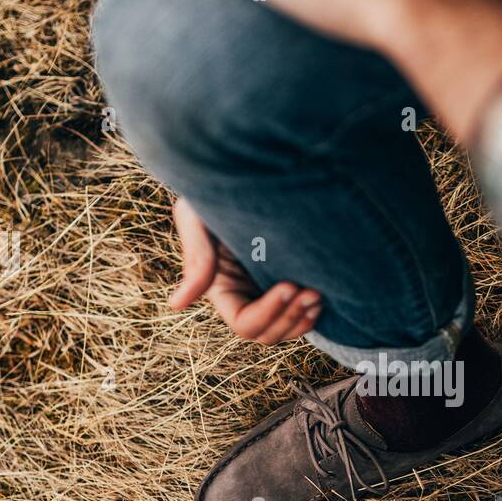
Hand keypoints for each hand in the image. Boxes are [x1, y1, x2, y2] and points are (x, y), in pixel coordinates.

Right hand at [168, 197, 321, 344]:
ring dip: (303, 319)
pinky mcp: (288, 279)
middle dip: (290, 318)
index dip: (267, 313)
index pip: (244, 323)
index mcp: (220, 287)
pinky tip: (324, 296)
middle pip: (267, 333)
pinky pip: (299, 312)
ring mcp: (266, 290)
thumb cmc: (216, 186)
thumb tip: (176, 305)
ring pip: (286, 328)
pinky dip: (312, 312)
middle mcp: (243, 295)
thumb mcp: (198, 217)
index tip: (289, 285)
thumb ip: (196, 259)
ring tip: (319, 295)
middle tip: (312, 292)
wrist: (246, 167)